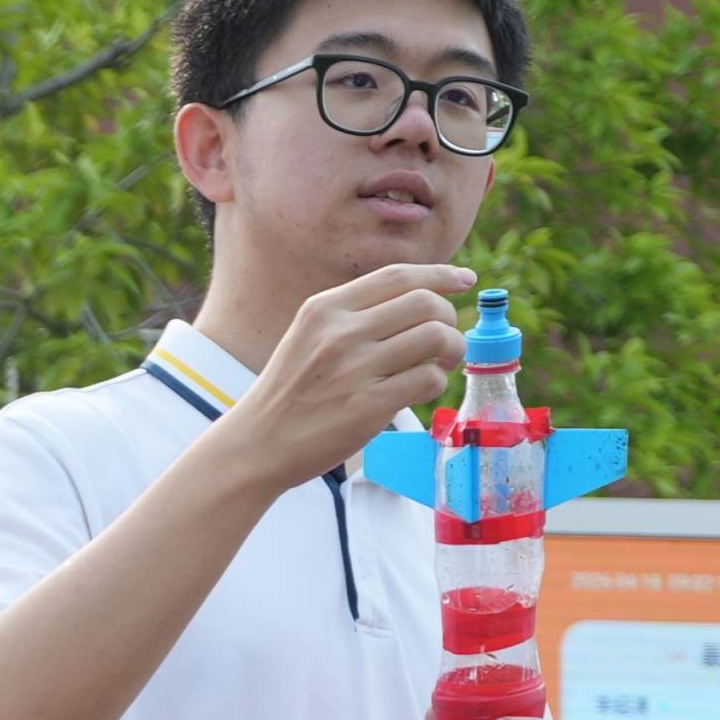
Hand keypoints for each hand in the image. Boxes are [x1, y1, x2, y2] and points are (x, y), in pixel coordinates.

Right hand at [232, 259, 474, 486]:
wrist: (256, 445)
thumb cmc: (289, 393)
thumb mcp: (307, 337)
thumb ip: (353, 316)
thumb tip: (423, 299)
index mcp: (324, 309)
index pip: (398, 276)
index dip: (440, 275)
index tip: (464, 280)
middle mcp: (340, 333)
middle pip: (426, 303)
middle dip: (449, 318)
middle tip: (445, 340)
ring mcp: (354, 370)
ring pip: (435, 337)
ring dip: (452, 350)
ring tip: (440, 364)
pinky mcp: (367, 407)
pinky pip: (427, 379)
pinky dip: (434, 384)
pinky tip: (418, 391)